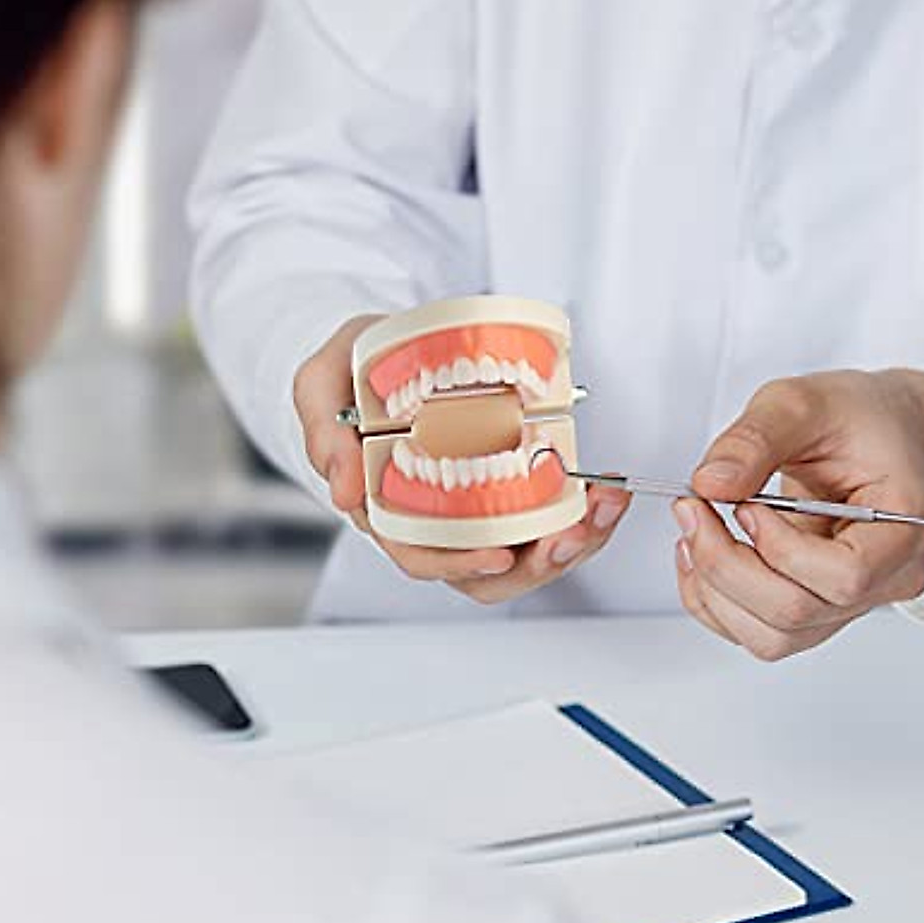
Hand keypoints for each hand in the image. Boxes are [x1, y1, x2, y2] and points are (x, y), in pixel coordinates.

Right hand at [294, 317, 631, 599]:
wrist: (381, 349)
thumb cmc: (351, 372)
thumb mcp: (319, 384)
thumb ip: (324, 432)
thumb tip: (344, 494)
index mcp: (387, 508)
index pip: (421, 557)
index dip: (459, 564)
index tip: (499, 555)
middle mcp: (436, 519)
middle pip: (485, 573)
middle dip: (534, 565)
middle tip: (571, 534)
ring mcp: (476, 506)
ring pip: (524, 555)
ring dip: (570, 544)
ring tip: (601, 509)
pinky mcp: (509, 485)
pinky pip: (546, 517)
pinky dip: (580, 513)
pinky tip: (603, 491)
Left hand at [674, 369, 923, 660]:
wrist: (879, 438)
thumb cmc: (861, 421)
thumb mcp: (806, 401)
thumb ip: (757, 436)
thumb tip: (711, 482)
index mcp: (903, 527)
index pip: (847, 576)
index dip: (782, 549)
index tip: (743, 505)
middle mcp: (883, 580)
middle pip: (796, 612)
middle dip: (726, 565)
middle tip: (692, 509)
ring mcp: (846, 604)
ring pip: (771, 638)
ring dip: (714, 590)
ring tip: (693, 530)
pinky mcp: (810, 611)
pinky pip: (753, 634)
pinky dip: (711, 602)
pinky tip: (700, 553)